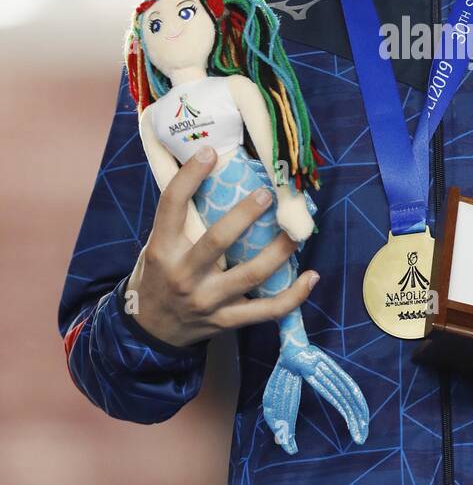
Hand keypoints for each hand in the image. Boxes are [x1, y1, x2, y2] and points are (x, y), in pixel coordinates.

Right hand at [127, 146, 318, 348]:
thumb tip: (211, 174)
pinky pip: (265, 311)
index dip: (190, 177)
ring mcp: (207, 300)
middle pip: (217, 241)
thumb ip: (180, 221)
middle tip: (267, 194)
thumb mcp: (157, 247)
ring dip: (278, 252)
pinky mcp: (226, 321)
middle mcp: (183, 274)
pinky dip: (293, 296)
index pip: (172, 206)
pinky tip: (311, 277)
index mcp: (163, 249)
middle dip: (244, 216)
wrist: (150, 331)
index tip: (210, 153)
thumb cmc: (159, 277)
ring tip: (298, 233)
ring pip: (249, 275)